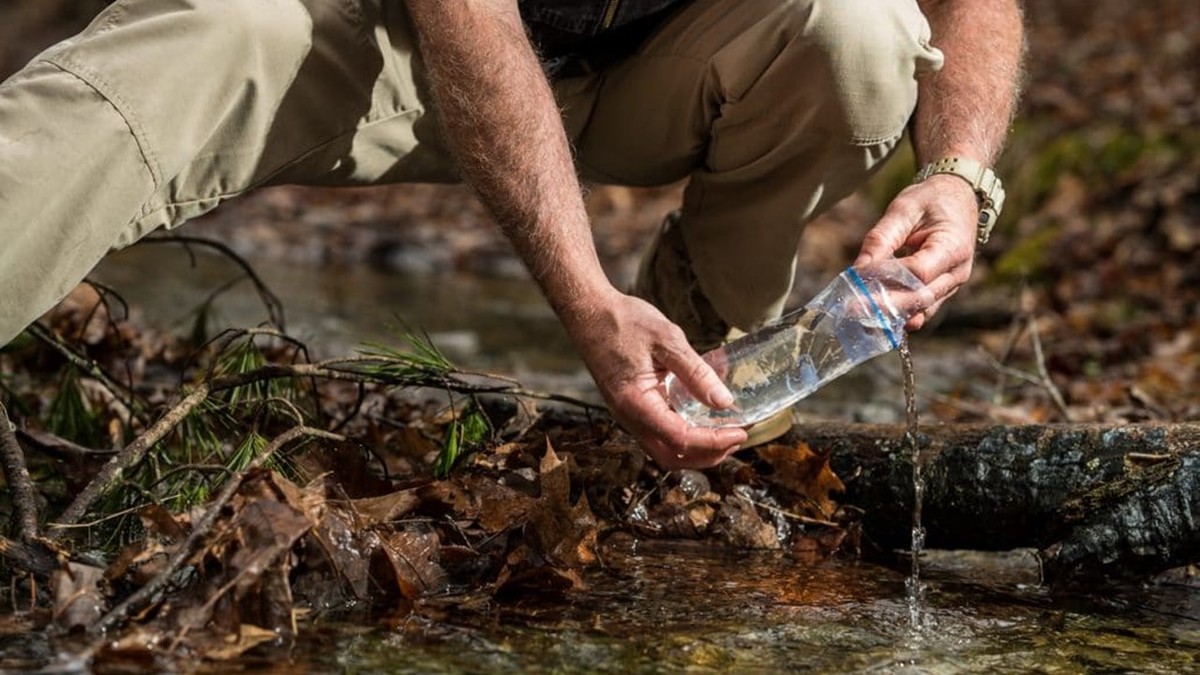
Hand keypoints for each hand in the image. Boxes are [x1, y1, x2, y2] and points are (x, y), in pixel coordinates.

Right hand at [561, 289, 747, 469]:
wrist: (589, 312)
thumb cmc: (623, 322)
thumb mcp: (667, 339)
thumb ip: (696, 372)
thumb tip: (724, 401)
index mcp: (636, 403)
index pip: (681, 439)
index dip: (714, 441)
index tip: (742, 431)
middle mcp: (630, 417)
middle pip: (673, 456)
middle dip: (708, 455)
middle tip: (739, 437)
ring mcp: (629, 415)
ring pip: (666, 449)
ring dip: (697, 449)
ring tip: (726, 432)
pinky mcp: (633, 407)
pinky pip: (660, 433)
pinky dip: (685, 435)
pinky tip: (704, 418)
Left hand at [854, 174, 979, 329]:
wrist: (959, 199)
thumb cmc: (932, 200)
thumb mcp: (904, 209)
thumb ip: (881, 239)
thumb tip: (858, 270)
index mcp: (953, 247)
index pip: (917, 272)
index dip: (886, 278)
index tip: (857, 280)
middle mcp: (957, 272)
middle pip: (920, 298)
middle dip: (884, 305)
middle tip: (851, 309)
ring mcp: (952, 285)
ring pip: (920, 309)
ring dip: (889, 315)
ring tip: (859, 316)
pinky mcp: (942, 292)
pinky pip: (920, 308)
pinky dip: (898, 314)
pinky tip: (873, 316)